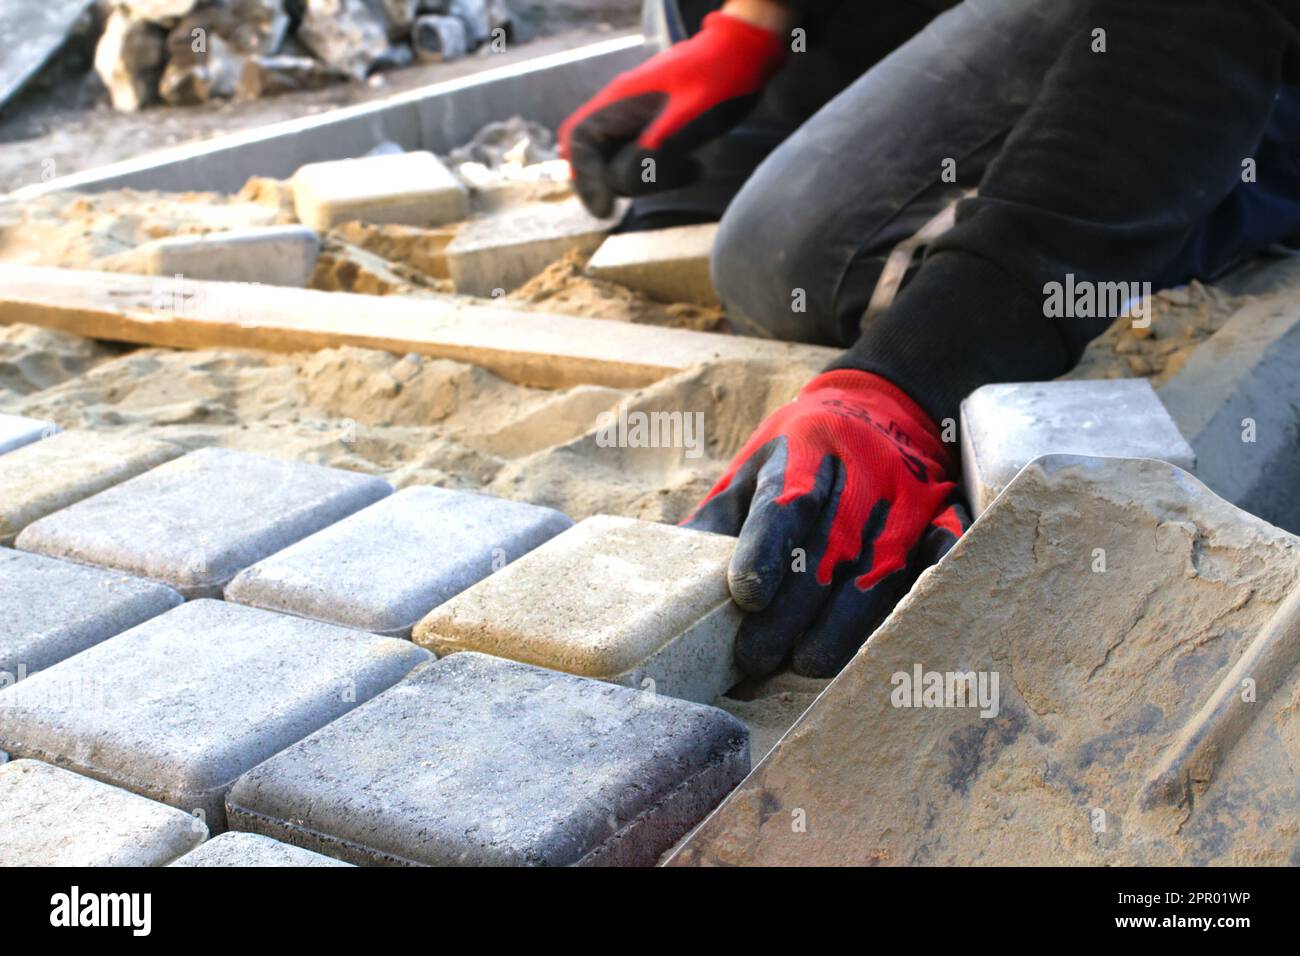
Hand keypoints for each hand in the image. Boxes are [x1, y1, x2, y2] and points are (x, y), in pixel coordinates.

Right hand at [558, 11, 787, 216]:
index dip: (585, 178)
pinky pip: (646, 161)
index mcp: (620, 101)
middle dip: (627, 180)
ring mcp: (637, 119)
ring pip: (623, 164)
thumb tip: (620, 183)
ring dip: (654, 178)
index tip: (606, 209)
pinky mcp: (654, 129)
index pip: (579, 142)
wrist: (744, 54)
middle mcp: (621, 109)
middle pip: (599, 159)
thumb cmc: (720, 79)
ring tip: (690, 168)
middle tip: (668, 176)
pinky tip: (692, 167)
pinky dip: (665, 173)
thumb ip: (653, 151)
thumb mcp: (688, 119)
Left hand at [684, 370, 968, 677]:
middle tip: (758, 658)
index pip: (784, 504)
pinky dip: (929, 588)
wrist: (882, 404)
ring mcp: (909, 492)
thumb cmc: (800, 452)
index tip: (747, 595)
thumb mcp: (750, 470)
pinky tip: (903, 630)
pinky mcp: (944, 512)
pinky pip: (945, 552)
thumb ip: (717, 522)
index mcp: (805, 450)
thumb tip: (664, 579)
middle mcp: (861, 470)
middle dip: (792, 610)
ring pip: (880, 565)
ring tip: (808, 663)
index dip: (765, 550)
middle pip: (828, 548)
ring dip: (845, 621)